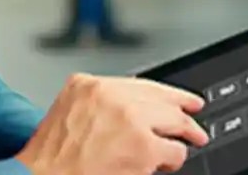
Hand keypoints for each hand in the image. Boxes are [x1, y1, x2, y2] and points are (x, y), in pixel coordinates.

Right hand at [15, 73, 209, 173]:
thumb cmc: (51, 157)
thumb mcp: (68, 110)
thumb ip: (98, 100)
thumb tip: (130, 104)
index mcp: (90, 85)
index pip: (142, 83)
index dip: (169, 93)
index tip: (184, 99)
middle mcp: (112, 96)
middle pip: (163, 99)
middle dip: (184, 114)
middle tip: (196, 125)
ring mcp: (130, 120)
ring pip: (174, 122)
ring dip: (181, 137)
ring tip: (188, 143)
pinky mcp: (144, 147)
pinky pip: (174, 151)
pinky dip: (172, 160)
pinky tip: (165, 164)